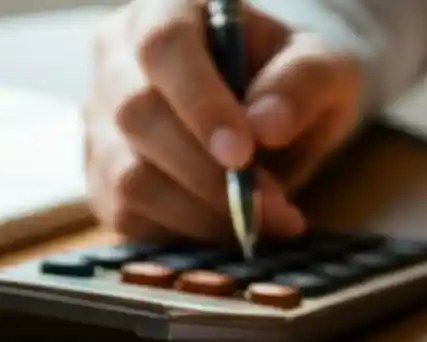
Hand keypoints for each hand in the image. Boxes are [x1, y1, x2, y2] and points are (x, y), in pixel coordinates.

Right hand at [84, 0, 362, 240]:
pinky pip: (130, 218)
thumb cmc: (292, 79)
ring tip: (269, 222)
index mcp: (167, 11)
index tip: (243, 154)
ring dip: (202, 213)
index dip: (200, 104)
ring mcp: (103, 123)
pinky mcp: (105, 179)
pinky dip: (187, 234)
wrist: (272, 114)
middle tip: (275, 207)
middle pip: (137, 117)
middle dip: (208, 174)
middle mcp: (117, 61)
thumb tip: (266, 126)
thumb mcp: (324, 68)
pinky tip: (235, 230)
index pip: (164, 47)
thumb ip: (303, 83)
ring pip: (129, 176)